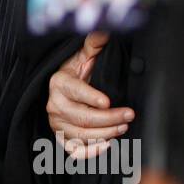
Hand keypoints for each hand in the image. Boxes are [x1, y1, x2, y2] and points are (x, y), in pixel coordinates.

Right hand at [45, 31, 132, 157]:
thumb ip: (94, 44)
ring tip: (123, 127)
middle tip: (128, 115)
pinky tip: (106, 145)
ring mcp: (57, 123)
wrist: (66, 89)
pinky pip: (73, 150)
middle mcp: (54, 104)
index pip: (75, 91)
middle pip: (81, 117)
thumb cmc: (79, 72)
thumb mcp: (85, 55)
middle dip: (108, 119)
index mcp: (59, 82)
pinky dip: (90, 152)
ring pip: (80, 135)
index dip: (91, 97)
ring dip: (104, 134)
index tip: (108, 101)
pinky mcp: (61, 137)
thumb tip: (104, 31)